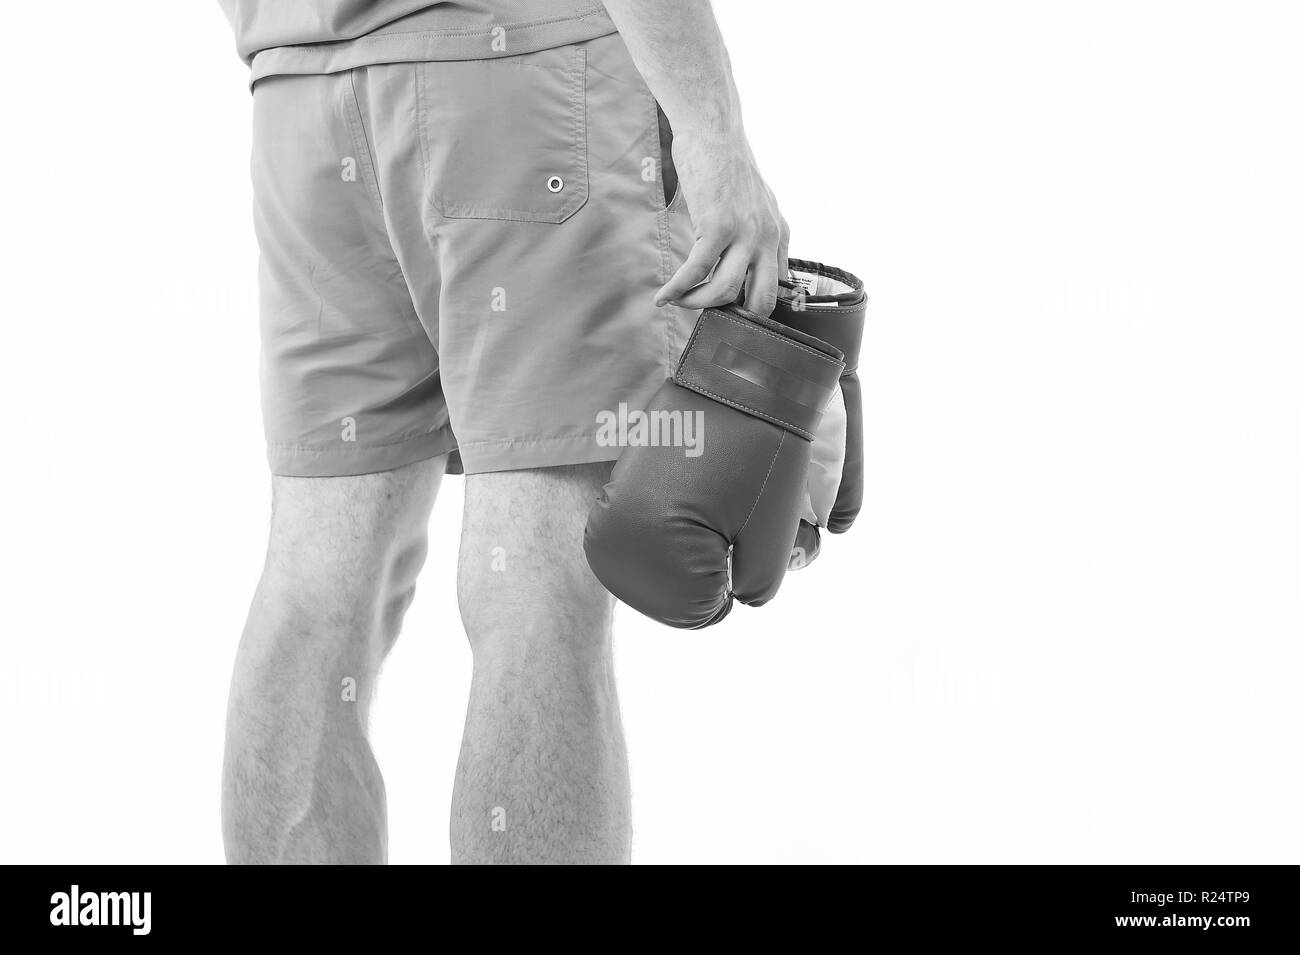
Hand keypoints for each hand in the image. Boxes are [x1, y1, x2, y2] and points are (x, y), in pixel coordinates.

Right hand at [654, 127, 788, 317]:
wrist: (712, 132)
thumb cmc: (726, 167)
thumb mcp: (753, 204)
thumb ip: (755, 236)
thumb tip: (742, 271)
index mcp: (778, 234)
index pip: (778, 289)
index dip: (754, 311)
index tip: (731, 317)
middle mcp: (768, 237)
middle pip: (761, 301)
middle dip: (734, 319)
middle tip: (709, 317)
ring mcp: (744, 233)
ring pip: (724, 291)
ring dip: (697, 303)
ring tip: (679, 301)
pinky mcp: (716, 226)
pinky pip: (695, 271)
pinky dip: (676, 289)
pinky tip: (663, 295)